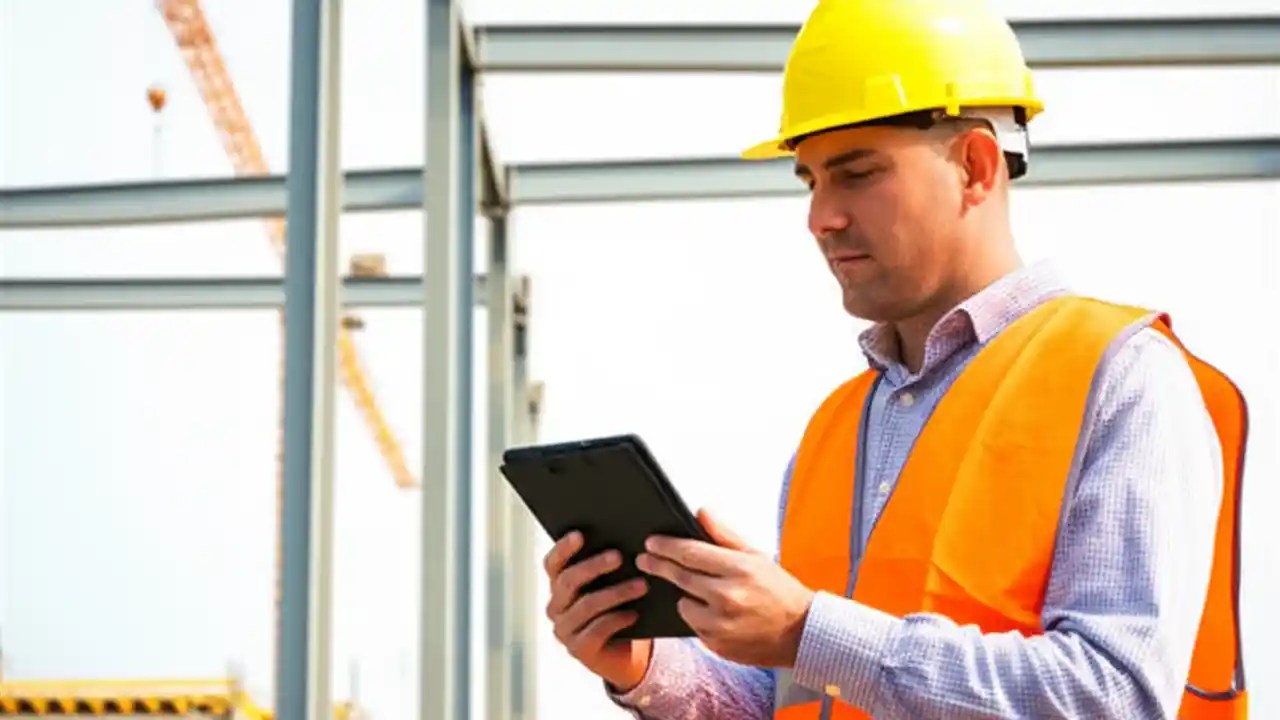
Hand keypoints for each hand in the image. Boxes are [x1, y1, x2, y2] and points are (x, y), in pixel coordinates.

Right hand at [543, 531, 653, 691]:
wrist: (625, 652)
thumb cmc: (617, 608)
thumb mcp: (610, 584)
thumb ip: (608, 565)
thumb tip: (625, 539)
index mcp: (559, 585)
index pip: (553, 563)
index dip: (563, 548)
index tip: (580, 534)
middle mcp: (556, 606)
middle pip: (568, 581)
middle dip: (594, 566)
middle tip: (619, 556)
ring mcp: (565, 629)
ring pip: (586, 605)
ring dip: (616, 593)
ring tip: (641, 585)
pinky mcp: (579, 649)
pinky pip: (597, 630)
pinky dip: (617, 619)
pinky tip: (634, 613)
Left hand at [637, 509, 814, 667]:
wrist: (801, 633)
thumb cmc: (778, 590)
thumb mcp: (756, 556)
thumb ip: (725, 534)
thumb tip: (700, 512)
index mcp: (739, 569)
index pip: (690, 552)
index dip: (666, 546)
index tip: (650, 542)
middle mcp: (728, 597)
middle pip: (680, 577)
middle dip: (658, 566)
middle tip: (644, 559)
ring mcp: (721, 625)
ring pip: (683, 604)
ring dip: (685, 596)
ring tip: (702, 592)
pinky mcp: (717, 645)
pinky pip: (694, 626)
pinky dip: (699, 618)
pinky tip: (714, 614)